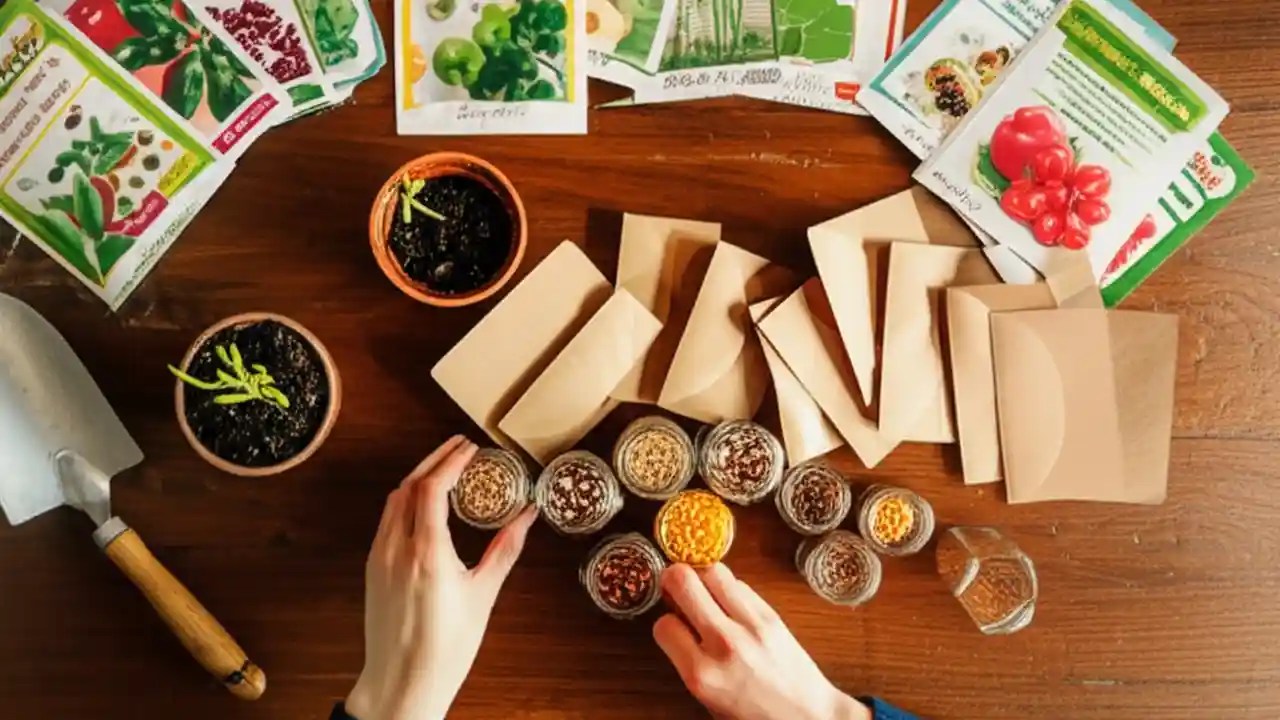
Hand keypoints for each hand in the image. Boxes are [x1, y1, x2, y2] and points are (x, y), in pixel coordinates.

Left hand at [346, 436, 537, 719]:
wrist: (402, 683)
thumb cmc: (445, 647)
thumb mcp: (484, 594)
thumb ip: (505, 549)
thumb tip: (527, 517)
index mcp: (427, 553)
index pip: (433, 487)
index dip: (451, 460)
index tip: (469, 448)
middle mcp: (397, 549)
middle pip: (410, 484)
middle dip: (435, 459)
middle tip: (459, 446)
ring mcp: (380, 557)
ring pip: (394, 499)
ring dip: (418, 476)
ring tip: (444, 468)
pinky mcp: (373, 568)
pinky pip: (387, 520)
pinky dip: (405, 500)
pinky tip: (424, 503)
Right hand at [653, 564, 869, 719]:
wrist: (808, 716)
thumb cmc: (756, 715)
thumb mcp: (709, 699)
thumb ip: (688, 661)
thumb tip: (676, 621)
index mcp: (702, 675)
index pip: (663, 625)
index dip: (665, 622)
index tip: (672, 624)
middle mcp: (723, 644)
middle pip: (683, 581)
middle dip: (673, 578)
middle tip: (676, 586)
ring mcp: (750, 625)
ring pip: (713, 570)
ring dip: (703, 575)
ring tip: (704, 589)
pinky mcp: (772, 615)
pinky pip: (740, 583)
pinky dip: (729, 587)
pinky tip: (730, 602)